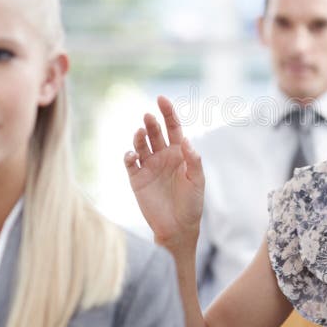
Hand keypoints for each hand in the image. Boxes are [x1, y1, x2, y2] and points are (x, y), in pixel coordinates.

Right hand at [124, 96, 203, 251]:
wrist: (178, 228)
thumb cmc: (192, 204)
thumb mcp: (197, 181)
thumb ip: (193, 161)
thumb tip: (186, 140)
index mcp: (179, 153)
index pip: (173, 127)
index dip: (168, 112)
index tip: (161, 99)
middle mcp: (163, 156)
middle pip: (156, 132)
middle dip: (152, 123)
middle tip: (148, 117)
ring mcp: (149, 166)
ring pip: (141, 144)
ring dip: (140, 137)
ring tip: (141, 133)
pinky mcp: (137, 179)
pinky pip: (130, 163)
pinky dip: (129, 156)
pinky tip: (132, 155)